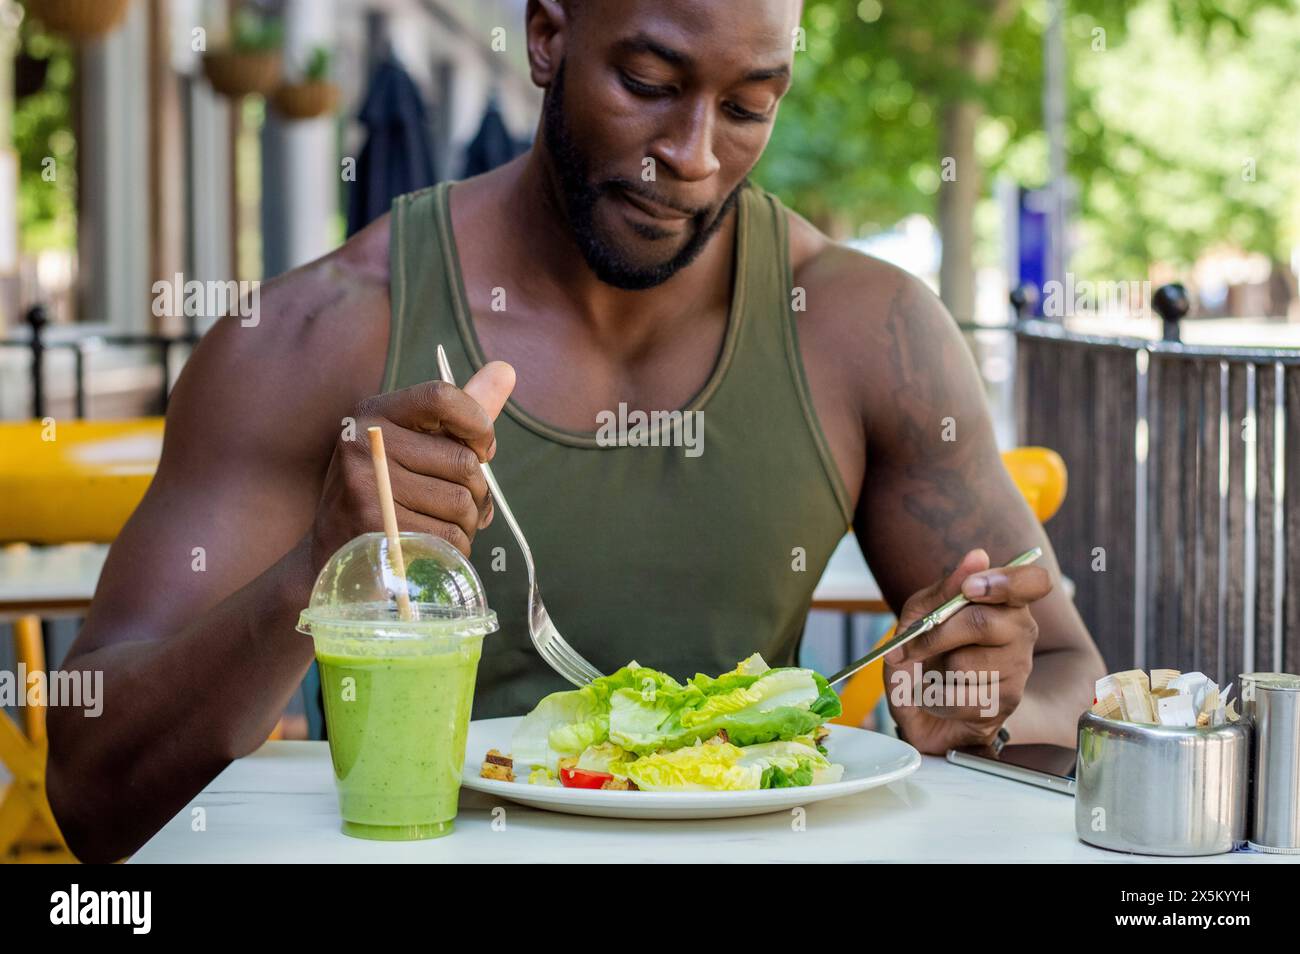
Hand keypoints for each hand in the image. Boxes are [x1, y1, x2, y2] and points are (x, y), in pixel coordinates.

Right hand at [307, 362, 515, 566]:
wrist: (336, 551)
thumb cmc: (386, 490)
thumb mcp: (412, 444)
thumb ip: (459, 412)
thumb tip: (506, 370)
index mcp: (375, 412)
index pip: (442, 396)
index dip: (478, 424)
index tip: (482, 450)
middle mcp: (365, 442)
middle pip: (463, 462)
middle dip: (478, 491)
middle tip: (464, 504)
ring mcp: (367, 485)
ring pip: (461, 503)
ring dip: (468, 523)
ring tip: (448, 526)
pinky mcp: (376, 527)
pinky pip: (448, 537)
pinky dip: (456, 548)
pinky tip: (436, 548)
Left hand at [884, 548, 1050, 754]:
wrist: (918, 705)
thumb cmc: (924, 653)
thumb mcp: (920, 615)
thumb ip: (945, 590)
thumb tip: (978, 556)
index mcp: (1004, 601)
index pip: (1034, 582)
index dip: (1006, 581)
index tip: (970, 588)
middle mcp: (1021, 632)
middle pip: (984, 623)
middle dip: (938, 635)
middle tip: (914, 646)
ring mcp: (1018, 669)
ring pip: (967, 664)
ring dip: (934, 672)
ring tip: (936, 674)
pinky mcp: (1006, 703)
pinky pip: (960, 697)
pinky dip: (934, 698)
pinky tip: (939, 697)